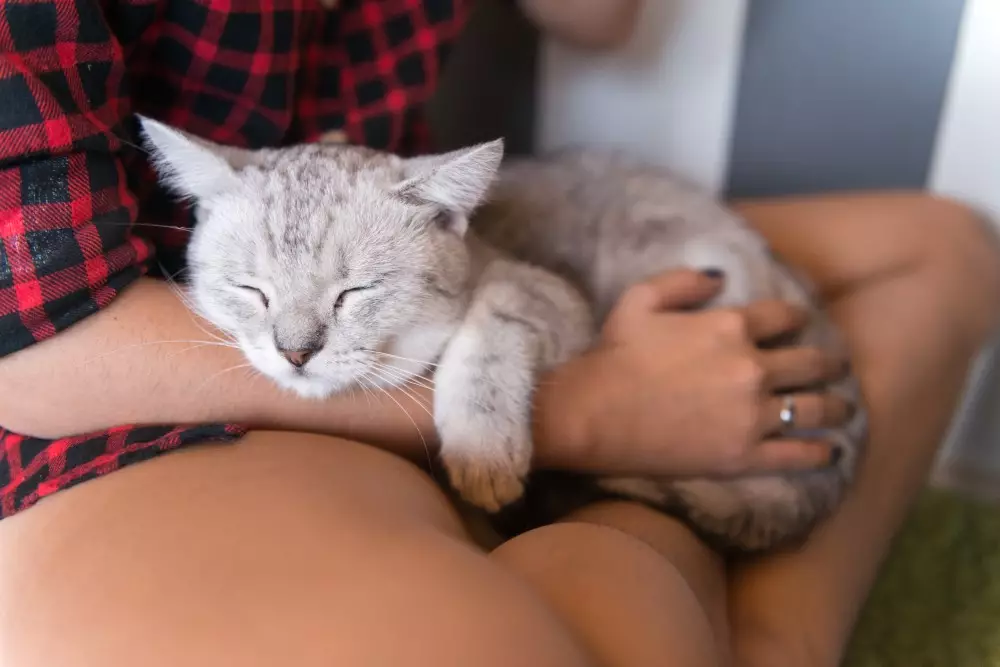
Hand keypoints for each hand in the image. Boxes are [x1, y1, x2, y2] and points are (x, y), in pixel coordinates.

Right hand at [533, 269, 852, 476]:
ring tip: (844, 408)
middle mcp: (752, 368)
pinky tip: (831, 450)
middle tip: (836, 366)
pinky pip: (796, 453)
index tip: (801, 324)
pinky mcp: (743, 455)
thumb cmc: (612, 356)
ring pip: (814, 408)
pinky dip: (819, 451)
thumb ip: (683, 280)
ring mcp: (751, 415)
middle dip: (828, 362)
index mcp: (730, 327)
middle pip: (810, 362)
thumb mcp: (639, 299)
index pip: (783, 317)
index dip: (796, 318)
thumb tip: (719, 276)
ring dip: (836, 405)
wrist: (592, 415)